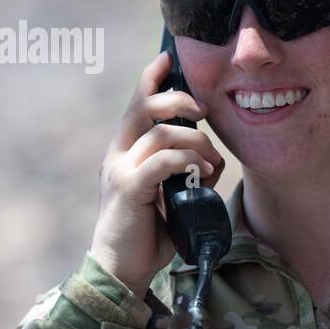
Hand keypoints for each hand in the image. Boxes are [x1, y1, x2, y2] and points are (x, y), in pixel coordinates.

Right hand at [89, 52, 225, 297]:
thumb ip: (182, 172)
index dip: (150, 78)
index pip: (135, 104)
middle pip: (142, 107)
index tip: (167, 59)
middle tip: (204, 111)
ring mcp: (120, 170)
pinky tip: (203, 173)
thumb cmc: (149, 233)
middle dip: (177, 99)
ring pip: (160, 133)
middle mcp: (117, 155)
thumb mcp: (169, 195)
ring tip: (212, 161)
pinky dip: (188, 161)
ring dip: (196, 141)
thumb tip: (212, 159)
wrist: (123, 269)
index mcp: (124, 152)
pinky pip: (162, 160)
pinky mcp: (129, 189)